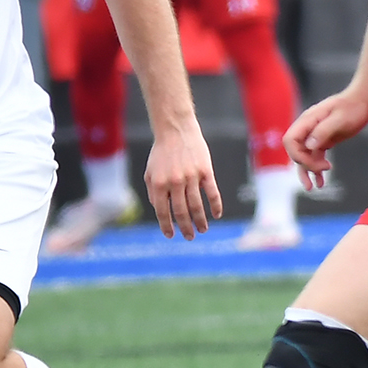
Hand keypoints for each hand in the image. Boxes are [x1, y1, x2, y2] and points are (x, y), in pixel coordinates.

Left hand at [143, 116, 222, 238]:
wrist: (175, 130)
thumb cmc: (162, 152)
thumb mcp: (150, 172)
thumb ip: (153, 192)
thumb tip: (160, 210)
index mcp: (159, 184)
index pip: (163, 211)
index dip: (166, 226)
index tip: (171, 235)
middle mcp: (175, 182)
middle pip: (181, 212)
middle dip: (185, 228)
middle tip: (190, 237)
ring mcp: (191, 177)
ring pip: (197, 206)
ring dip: (200, 221)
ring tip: (202, 230)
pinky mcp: (205, 171)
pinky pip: (212, 192)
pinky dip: (216, 206)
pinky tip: (217, 215)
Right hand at [284, 87, 367, 190]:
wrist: (362, 102)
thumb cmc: (352, 108)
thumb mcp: (340, 119)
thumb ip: (323, 131)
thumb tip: (309, 145)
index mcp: (308, 121)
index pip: (290, 141)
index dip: (298, 156)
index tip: (316, 163)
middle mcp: (307, 128)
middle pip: (295, 151)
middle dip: (305, 165)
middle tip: (322, 171)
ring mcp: (314, 134)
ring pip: (304, 156)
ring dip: (307, 171)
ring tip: (313, 187)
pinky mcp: (322, 140)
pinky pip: (314, 156)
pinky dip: (316, 168)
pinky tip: (321, 180)